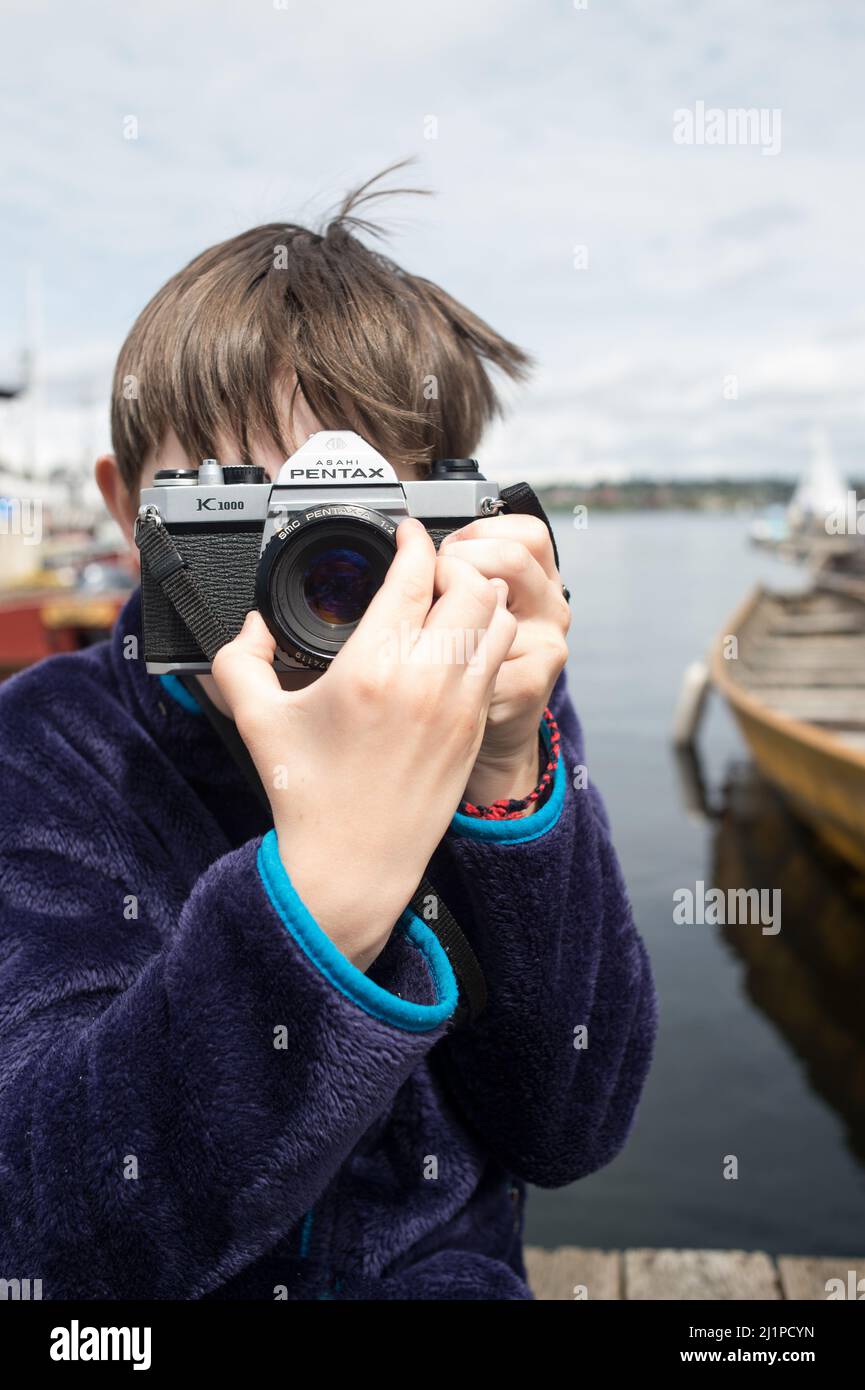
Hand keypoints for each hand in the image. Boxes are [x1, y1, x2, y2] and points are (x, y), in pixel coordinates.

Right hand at [211, 519, 516, 970]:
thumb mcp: (257, 719)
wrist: (351, 865)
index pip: (415, 575)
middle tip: (428, 567)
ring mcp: (460, 705)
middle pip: (472, 586)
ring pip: (499, 619)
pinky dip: (488, 638)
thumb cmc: (306, 796)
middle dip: (453, 563)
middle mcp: (427, 681)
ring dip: (479, 598)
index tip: (405, 533)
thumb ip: (239, 660)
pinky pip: (500, 661)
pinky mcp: (475, 728)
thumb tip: (250, 627)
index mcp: (373, 667)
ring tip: (450, 600)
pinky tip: (459, 643)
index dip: (414, 541)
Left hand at [439, 515, 569, 808]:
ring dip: (455, 609)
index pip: (526, 532)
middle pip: (514, 556)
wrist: (489, 732)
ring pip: (499, 602)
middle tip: (433, 585)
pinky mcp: (531, 682)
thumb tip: (412, 539)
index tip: (444, 548)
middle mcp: (549, 606)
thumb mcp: (470, 602)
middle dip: (460, 561)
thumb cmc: (471, 660)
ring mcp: (546, 643)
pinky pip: (484, 655)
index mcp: (538, 577)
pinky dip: (454, 662)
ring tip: (433, 627)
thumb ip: (459, 569)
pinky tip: (443, 673)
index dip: (479, 532)